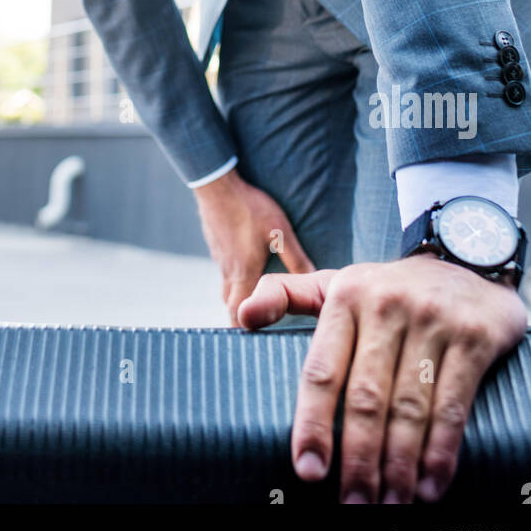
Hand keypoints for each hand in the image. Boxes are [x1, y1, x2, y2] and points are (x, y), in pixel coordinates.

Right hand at [194, 168, 314, 325]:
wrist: (217, 185)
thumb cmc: (250, 208)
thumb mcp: (281, 232)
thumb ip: (296, 260)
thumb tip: (314, 282)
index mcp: (244, 274)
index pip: (240, 315)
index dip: (246, 332)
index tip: (256, 345)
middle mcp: (228, 271)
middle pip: (230, 307)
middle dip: (241, 322)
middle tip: (256, 333)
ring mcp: (219, 259)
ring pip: (226, 291)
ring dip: (237, 301)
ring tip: (253, 308)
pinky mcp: (216, 246)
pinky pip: (224, 274)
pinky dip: (234, 283)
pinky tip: (246, 273)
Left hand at [238, 253, 525, 502]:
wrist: (467, 260)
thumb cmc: (389, 288)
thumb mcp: (337, 283)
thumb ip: (286, 296)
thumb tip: (241, 315)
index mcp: (346, 296)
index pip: (323, 369)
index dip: (313, 423)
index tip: (308, 469)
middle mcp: (387, 305)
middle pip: (366, 397)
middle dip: (358, 459)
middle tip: (352, 504)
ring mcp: (432, 320)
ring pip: (409, 407)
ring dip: (398, 466)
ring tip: (390, 505)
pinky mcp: (474, 337)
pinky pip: (453, 404)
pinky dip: (441, 451)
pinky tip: (430, 486)